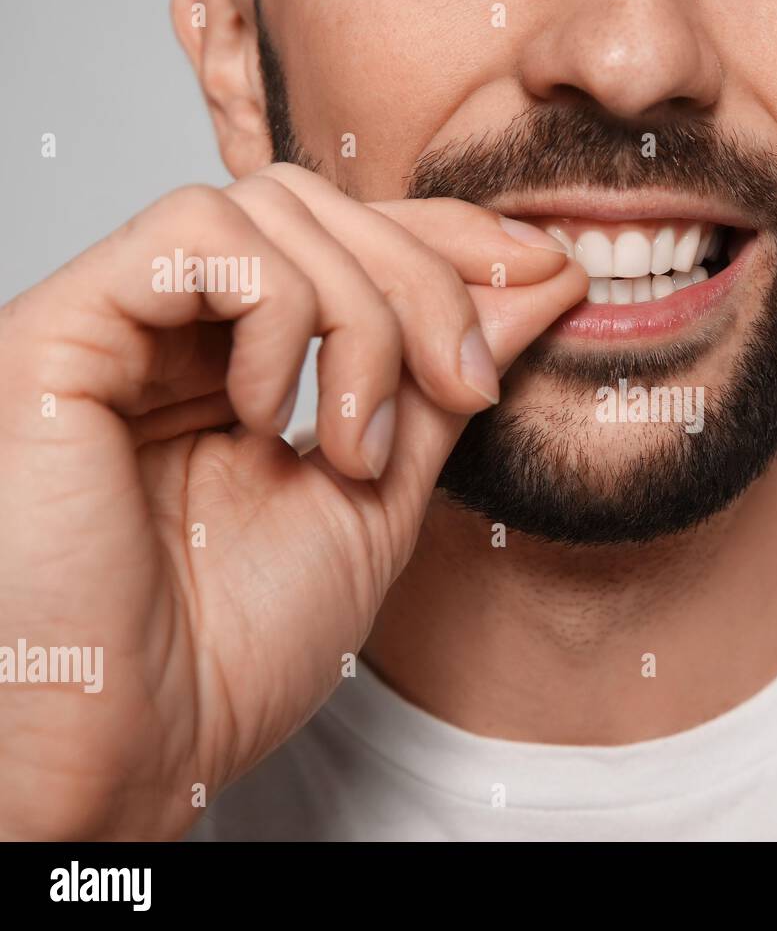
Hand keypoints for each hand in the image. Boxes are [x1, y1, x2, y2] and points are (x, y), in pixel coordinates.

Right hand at [0, 163, 585, 838]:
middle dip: (423, 281)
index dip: (448, 237)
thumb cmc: (235, 649)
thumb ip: (439, 385)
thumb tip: (535, 282)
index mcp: (232, 367)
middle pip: (317, 206)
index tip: (546, 270)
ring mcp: (112, 327)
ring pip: (269, 209)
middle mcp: (168, 334)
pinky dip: (277, 314)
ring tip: (353, 446)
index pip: (344, 236)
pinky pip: (196, 235)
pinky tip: (266, 418)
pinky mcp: (55, 333)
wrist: (139, 745)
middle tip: (463, 389)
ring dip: (360, 318)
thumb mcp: (378, 499)